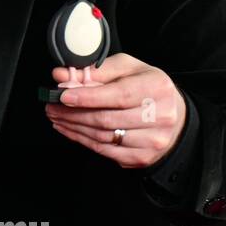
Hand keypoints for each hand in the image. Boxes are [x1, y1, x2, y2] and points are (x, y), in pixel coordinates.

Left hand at [44, 52, 186, 167]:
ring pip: (103, 136)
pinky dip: (82, 140)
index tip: (63, 95)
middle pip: (106, 119)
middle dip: (72, 113)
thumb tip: (62, 76)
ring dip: (73, 127)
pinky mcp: (142, 156)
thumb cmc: (146, 87)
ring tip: (57, 117)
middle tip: (52, 107)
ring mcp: (152, 140)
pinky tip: (70, 130)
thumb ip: (95, 71)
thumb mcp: (127, 69)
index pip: (118, 95)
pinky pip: (105, 151)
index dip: (87, 97)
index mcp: (156, 88)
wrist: (173, 115)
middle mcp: (159, 116)